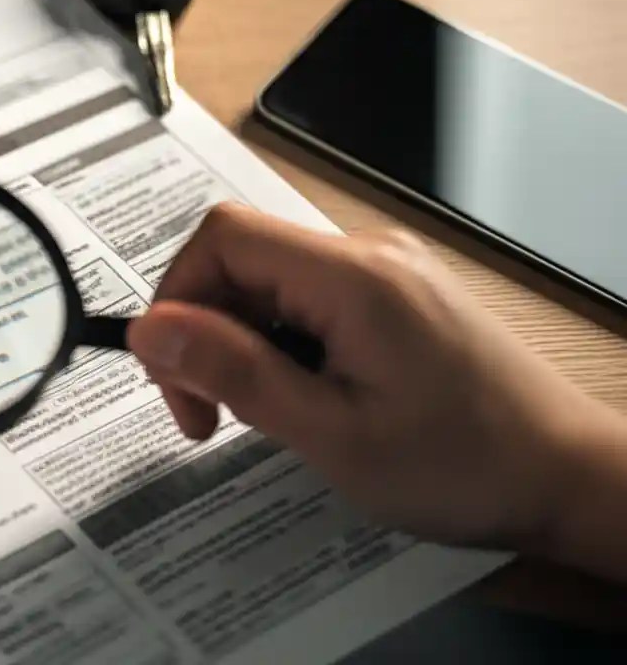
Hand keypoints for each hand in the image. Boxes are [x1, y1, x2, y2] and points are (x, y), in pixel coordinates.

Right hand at [128, 203, 626, 563]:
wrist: (566, 479)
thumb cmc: (461, 467)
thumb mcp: (330, 433)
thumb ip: (235, 373)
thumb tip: (151, 328)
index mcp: (353, 277)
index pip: (222, 238)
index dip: (176, 299)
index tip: (176, 379)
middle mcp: (370, 254)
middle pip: (243, 259)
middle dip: (205, 332)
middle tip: (209, 418)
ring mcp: (388, 271)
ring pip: (272, 283)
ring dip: (243, 345)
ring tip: (269, 416)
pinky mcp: (397, 295)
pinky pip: (309, 300)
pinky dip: (282, 345)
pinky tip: (304, 398)